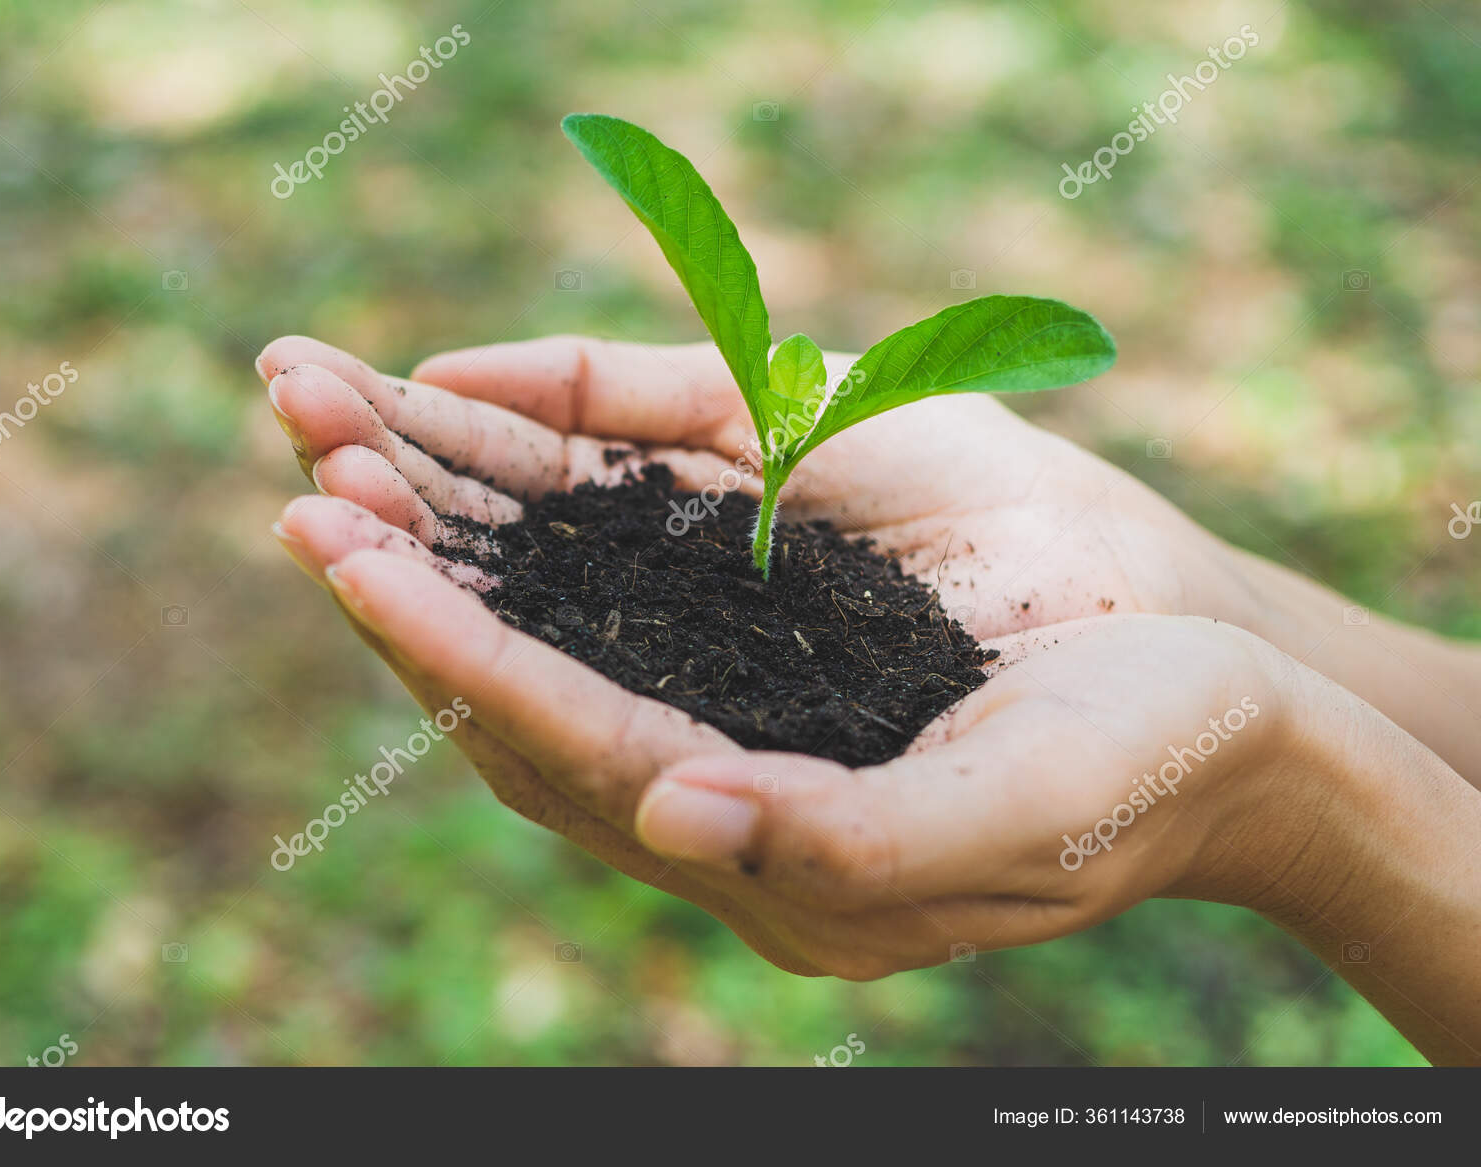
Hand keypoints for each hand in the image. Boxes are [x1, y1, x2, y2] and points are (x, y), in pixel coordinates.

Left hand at [256, 333, 1480, 792]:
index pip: (570, 740)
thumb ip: (851, 836)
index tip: (346, 559)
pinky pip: (624, 522)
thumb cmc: (1142, 765)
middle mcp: (717, 745)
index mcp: (758, 835)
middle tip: (296, 474)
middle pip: (521, 666)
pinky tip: (456, 401)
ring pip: (552, 587)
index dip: (454, 651)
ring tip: (321, 407)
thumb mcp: (1022, 815)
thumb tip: (673, 817)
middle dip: (406, 570)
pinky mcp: (771, 579)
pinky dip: (535, 458)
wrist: (1222, 692)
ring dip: (441, 497)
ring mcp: (736, 658)